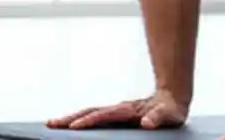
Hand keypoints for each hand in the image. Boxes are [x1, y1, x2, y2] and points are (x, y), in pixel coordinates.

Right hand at [46, 90, 187, 130]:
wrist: (173, 97)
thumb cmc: (171, 109)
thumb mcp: (169, 114)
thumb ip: (159, 117)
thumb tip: (146, 123)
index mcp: (129, 110)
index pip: (105, 115)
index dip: (90, 121)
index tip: (74, 127)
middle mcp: (119, 108)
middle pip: (91, 112)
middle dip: (71, 118)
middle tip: (51, 124)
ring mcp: (116, 111)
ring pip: (89, 113)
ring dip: (71, 118)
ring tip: (52, 123)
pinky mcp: (115, 115)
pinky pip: (94, 117)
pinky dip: (79, 119)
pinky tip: (69, 125)